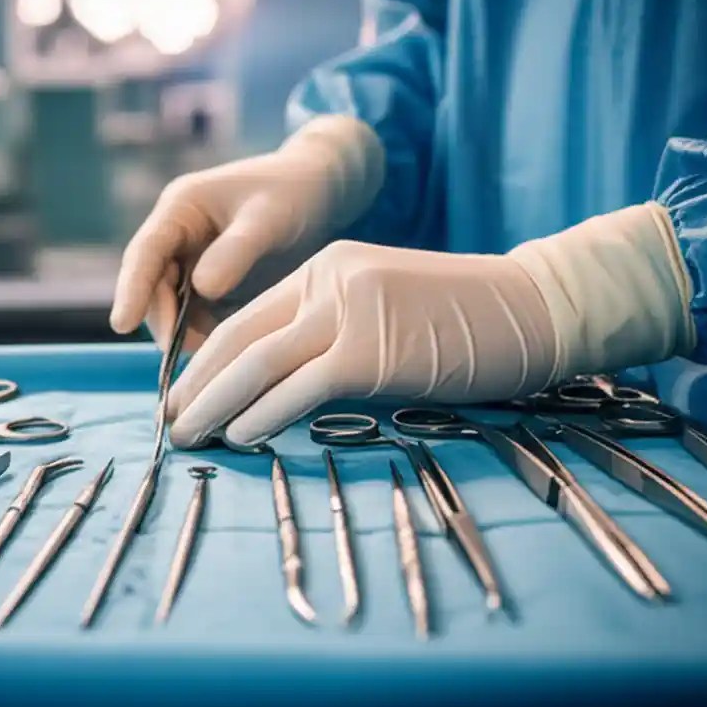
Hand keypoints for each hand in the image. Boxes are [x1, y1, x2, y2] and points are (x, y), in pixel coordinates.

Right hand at [108, 115, 384, 350]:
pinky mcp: (207, 280)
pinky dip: (203, 331)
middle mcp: (176, 234)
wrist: (319, 190)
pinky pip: (194, 313)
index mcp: (181, 208)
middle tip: (185, 353)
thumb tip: (201, 289)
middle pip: (151, 285)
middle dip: (164, 320)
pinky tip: (226, 348)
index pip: (145, 252)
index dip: (131, 289)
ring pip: (170, 304)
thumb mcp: (269, 217)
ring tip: (213, 354)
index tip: (120, 324)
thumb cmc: (294, 192)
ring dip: (184, 330)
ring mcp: (189, 259)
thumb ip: (237, 250)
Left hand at [166, 202, 693, 447]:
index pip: (249, 317)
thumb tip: (285, 386)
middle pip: (240, 338)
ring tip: (188, 438)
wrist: (537, 308)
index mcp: (329, 268)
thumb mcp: (387, 310)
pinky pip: (299, 388)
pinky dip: (261, 416)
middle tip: (170, 421)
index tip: (184, 393)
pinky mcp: (372, 350)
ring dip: (214, 405)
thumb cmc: (467, 322)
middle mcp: (331, 281)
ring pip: (258, 363)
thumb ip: (335, 333)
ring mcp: (350, 312)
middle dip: (196, 384)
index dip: (208, 360)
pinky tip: (240, 438)